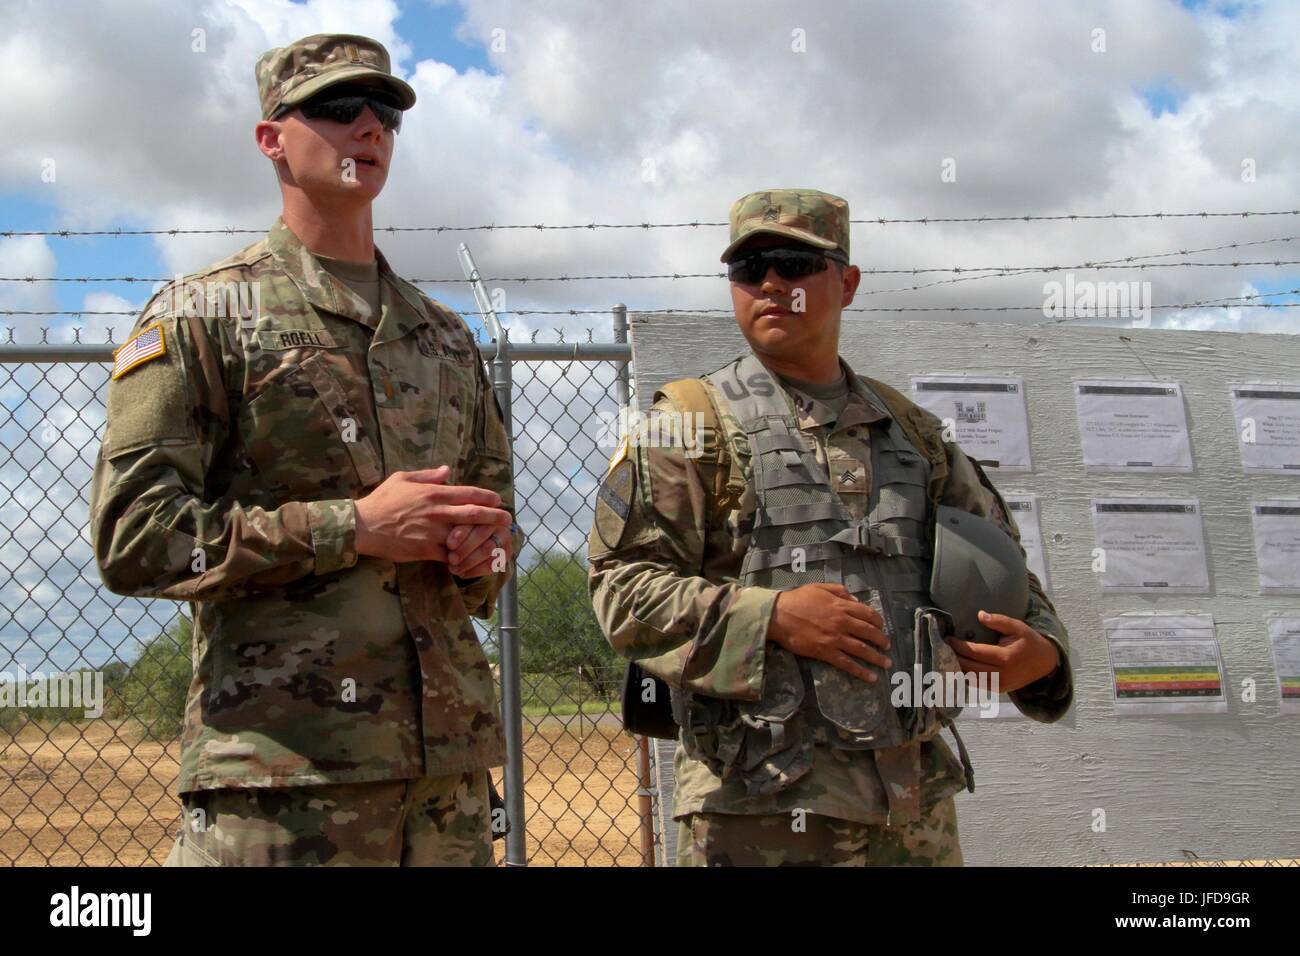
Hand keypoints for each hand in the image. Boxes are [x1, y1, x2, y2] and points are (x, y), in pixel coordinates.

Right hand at [354, 466, 512, 562]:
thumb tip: (447, 470)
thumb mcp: (402, 479)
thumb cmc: (381, 500)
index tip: (498, 499)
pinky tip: (474, 559)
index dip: (487, 496)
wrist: (362, 526)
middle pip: (474, 514)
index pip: (468, 493)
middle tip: (507, 519)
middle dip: (494, 516)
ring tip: (497, 541)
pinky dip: (463, 558)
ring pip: (466, 536)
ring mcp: (433, 532)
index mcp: (433, 493)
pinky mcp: (426, 550)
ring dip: (483, 539)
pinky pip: (451, 555)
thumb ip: (427, 475)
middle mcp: (437, 512)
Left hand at [446, 521, 514, 577]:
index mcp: (486, 507)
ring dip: (469, 562)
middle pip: (482, 534)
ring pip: (487, 550)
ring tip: (453, 568)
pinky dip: (474, 571)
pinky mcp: (505, 553)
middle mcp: (499, 521)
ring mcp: (505, 537)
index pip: (475, 518)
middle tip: (451, 559)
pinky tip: (462, 573)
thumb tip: (450, 543)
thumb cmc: (456, 527)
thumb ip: (452, 526)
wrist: (468, 537)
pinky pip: (492, 564)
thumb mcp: (452, 523)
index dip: (463, 532)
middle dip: (465, 549)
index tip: (449, 544)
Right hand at [766, 582, 891, 682]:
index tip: (882, 627)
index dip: (879, 622)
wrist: (779, 615)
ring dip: (877, 658)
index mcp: (842, 606)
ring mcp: (835, 639)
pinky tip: (871, 677)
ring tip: (886, 664)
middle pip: (869, 633)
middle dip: (882, 641)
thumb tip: (856, 600)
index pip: (868, 614)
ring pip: (862, 650)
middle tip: (887, 647)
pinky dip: (861, 671)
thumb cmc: (798, 599)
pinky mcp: (826, 652)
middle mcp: (843, 622)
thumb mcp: (821, 587)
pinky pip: (847, 664)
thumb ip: (841, 592)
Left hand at [946, 611, 1060, 693]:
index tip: (948, 639)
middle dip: (955, 657)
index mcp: (1006, 658)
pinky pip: (978, 684)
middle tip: (943, 647)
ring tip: (947, 656)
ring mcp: (1001, 685)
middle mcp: (1002, 675)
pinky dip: (967, 676)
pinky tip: (958, 666)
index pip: (975, 653)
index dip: (959, 646)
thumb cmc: (1029, 641)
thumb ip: (999, 621)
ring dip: (958, 668)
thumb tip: (980, 615)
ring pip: (972, 678)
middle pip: (970, 667)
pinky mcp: (999, 690)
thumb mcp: (1018, 627)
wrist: (1044, 663)